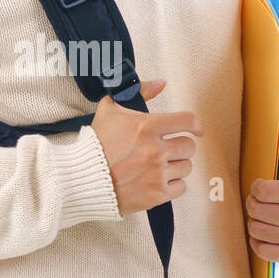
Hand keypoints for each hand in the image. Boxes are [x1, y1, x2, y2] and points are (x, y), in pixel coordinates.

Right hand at [91, 78, 203, 216]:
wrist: (81, 178)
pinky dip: (173, 185)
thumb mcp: (110, 108)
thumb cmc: (95, 143)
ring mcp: (157, 174)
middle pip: (189, 146)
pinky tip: (159, 181)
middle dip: (180, 146)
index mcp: (147, 126)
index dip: (196, 125)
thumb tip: (161, 82)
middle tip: (168, 149)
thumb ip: (138, 91)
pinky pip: (181, 188)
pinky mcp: (156, 195)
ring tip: (160, 166)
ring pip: (186, 167)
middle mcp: (156, 150)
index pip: (188, 121)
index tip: (197, 130)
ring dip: (176, 166)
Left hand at [245, 112, 278, 260]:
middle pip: (255, 210)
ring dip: (255, 221)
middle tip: (265, 201)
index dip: (257, 186)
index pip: (260, 190)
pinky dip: (258, 239)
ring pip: (255, 229)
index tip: (265, 185)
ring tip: (268, 214)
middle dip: (254, 204)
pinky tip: (269, 230)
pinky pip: (260, 249)